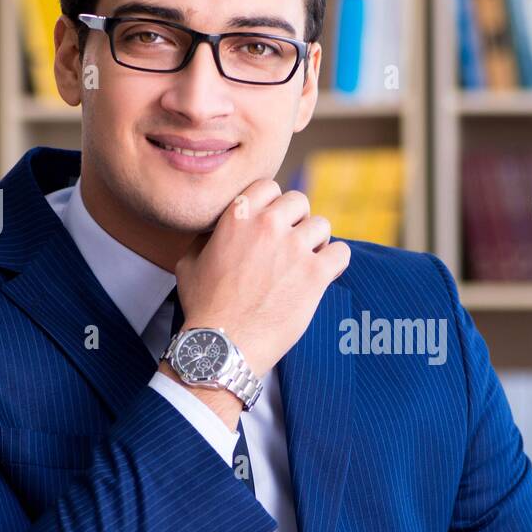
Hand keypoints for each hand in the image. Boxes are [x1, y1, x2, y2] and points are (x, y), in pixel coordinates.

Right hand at [173, 179, 350, 377]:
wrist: (223, 345)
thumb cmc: (204, 308)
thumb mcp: (190, 262)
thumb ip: (207, 237)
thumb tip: (217, 231)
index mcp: (239, 216)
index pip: (269, 186)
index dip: (273, 204)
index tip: (273, 223)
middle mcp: (268, 225)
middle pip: (299, 201)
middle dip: (297, 220)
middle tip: (290, 244)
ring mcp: (294, 248)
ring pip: (322, 225)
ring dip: (316, 242)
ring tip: (305, 262)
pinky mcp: (315, 274)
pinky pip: (341, 252)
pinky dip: (336, 262)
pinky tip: (324, 274)